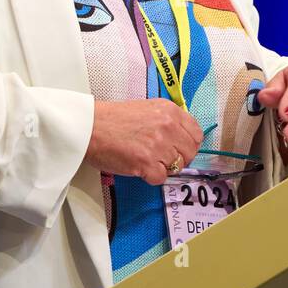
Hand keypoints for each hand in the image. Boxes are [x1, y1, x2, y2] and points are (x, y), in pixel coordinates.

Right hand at [84, 98, 203, 184]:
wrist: (90, 127)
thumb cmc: (114, 119)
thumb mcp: (149, 109)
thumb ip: (168, 121)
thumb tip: (182, 139)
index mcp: (170, 111)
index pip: (196, 134)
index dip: (188, 145)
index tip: (179, 149)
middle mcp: (168, 126)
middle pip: (190, 152)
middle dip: (178, 159)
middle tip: (161, 159)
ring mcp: (158, 145)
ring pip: (176, 167)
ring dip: (162, 167)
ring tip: (146, 160)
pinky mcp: (146, 162)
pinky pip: (160, 178)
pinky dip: (150, 177)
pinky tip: (138, 167)